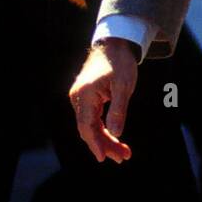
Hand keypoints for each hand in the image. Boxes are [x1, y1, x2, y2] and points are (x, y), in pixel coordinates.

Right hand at [70, 40, 137, 163]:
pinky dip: (103, 129)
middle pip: (88, 129)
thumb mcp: (124, 85)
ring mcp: (79, 98)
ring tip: (123, 152)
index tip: (103, 158)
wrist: (114, 44)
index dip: (95, 143)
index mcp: (85, 94)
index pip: (87, 126)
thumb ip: (119, 109)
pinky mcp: (85, 98)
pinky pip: (92, 118)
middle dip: (105, 144)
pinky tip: (114, 138)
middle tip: (123, 157)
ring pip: (90, 125)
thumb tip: (117, 133)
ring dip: (106, 139)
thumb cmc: (120, 62)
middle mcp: (77, 98)